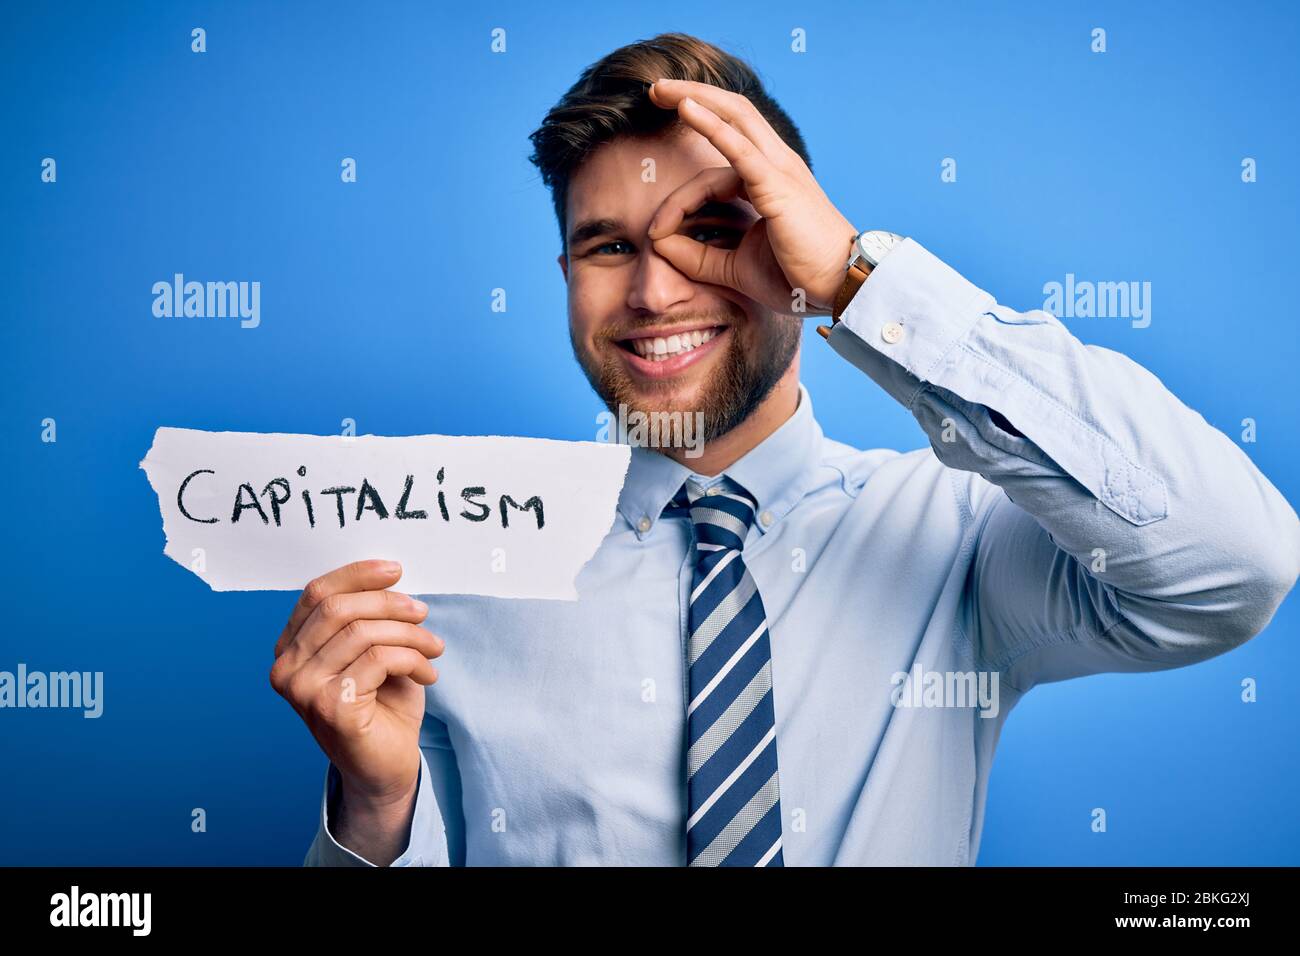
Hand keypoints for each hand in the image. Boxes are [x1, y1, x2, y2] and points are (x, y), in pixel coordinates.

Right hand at [270, 560, 443, 825]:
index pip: (316, 594)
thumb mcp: (372, 651)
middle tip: (422, 614)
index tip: (395, 569)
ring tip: (434, 649)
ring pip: (363, 632)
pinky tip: (427, 675)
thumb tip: (390, 577)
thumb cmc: (381, 706)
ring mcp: (304, 690)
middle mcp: (287, 669)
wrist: (386, 768)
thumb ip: (368, 617)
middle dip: (389, 604)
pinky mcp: (332, 707)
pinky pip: (379, 660)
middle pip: (338, 608)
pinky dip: (413, 660)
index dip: (357, 575)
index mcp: (290, 649)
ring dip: (410, 635)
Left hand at [646, 78, 856, 314]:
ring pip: (734, 117)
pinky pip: (739, 148)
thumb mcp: (736, 269)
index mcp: (771, 180)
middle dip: (693, 95)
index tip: (656, 232)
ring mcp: (780, 170)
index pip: (716, 168)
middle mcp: (777, 165)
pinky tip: (686, 107)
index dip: (680, 198)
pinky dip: (711, 125)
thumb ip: (698, 257)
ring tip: (660, 89)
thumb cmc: (797, 278)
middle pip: (732, 114)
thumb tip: (660, 246)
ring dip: (696, 96)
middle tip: (656, 90)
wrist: (839, 287)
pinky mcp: (778, 185)